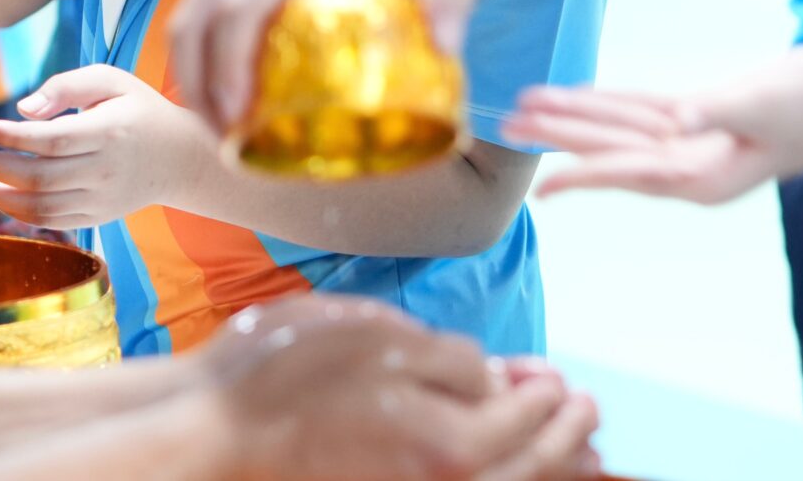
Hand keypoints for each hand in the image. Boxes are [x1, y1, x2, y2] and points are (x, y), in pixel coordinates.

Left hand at [0, 66, 211, 228]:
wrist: (181, 158)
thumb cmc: (138, 109)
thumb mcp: (112, 81)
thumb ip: (67, 86)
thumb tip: (23, 110)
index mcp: (110, 133)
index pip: (52, 140)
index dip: (11, 137)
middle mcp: (106, 172)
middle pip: (39, 177)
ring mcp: (102, 201)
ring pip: (40, 206)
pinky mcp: (97, 217)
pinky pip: (50, 220)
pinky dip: (15, 211)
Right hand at [168, 0, 476, 137]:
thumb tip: (448, 52)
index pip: (238, 12)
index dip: (227, 69)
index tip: (236, 119)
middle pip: (195, 20)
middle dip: (197, 84)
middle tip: (220, 139)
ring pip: (184, 13)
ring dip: (189, 70)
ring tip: (215, 122)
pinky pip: (192, 2)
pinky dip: (194, 48)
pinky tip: (217, 85)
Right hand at [201, 296, 601, 480]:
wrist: (215, 430)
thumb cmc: (281, 375)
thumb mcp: (370, 335)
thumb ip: (442, 357)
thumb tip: (489, 374)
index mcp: (443, 439)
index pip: (520, 420)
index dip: (547, 397)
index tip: (563, 380)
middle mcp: (438, 478)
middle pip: (524, 470)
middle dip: (563, 439)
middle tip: (587, 410)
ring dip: (541, 463)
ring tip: (564, 442)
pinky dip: (498, 473)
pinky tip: (497, 455)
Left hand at [501, 46, 802, 204]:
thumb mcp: (763, 106)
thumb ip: (716, 113)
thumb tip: (679, 121)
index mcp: (702, 174)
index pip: (630, 171)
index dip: (584, 173)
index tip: (543, 185)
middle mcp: (688, 166)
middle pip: (610, 150)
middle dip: (558, 138)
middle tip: (506, 126)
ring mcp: (690, 146)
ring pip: (617, 130)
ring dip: (570, 119)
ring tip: (523, 109)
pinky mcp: (695, 120)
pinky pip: (639, 114)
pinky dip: (604, 106)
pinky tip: (571, 100)